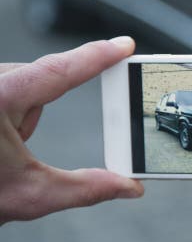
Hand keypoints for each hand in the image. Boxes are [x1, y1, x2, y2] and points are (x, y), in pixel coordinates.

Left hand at [0, 37, 143, 224]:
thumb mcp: (29, 196)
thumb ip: (86, 189)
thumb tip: (129, 187)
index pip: (60, 71)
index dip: (97, 57)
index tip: (124, 45)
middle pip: (35, 83)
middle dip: (32, 115)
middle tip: (9, 154)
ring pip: (17, 86)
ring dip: (15, 114)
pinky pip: (1, 87)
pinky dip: (1, 111)